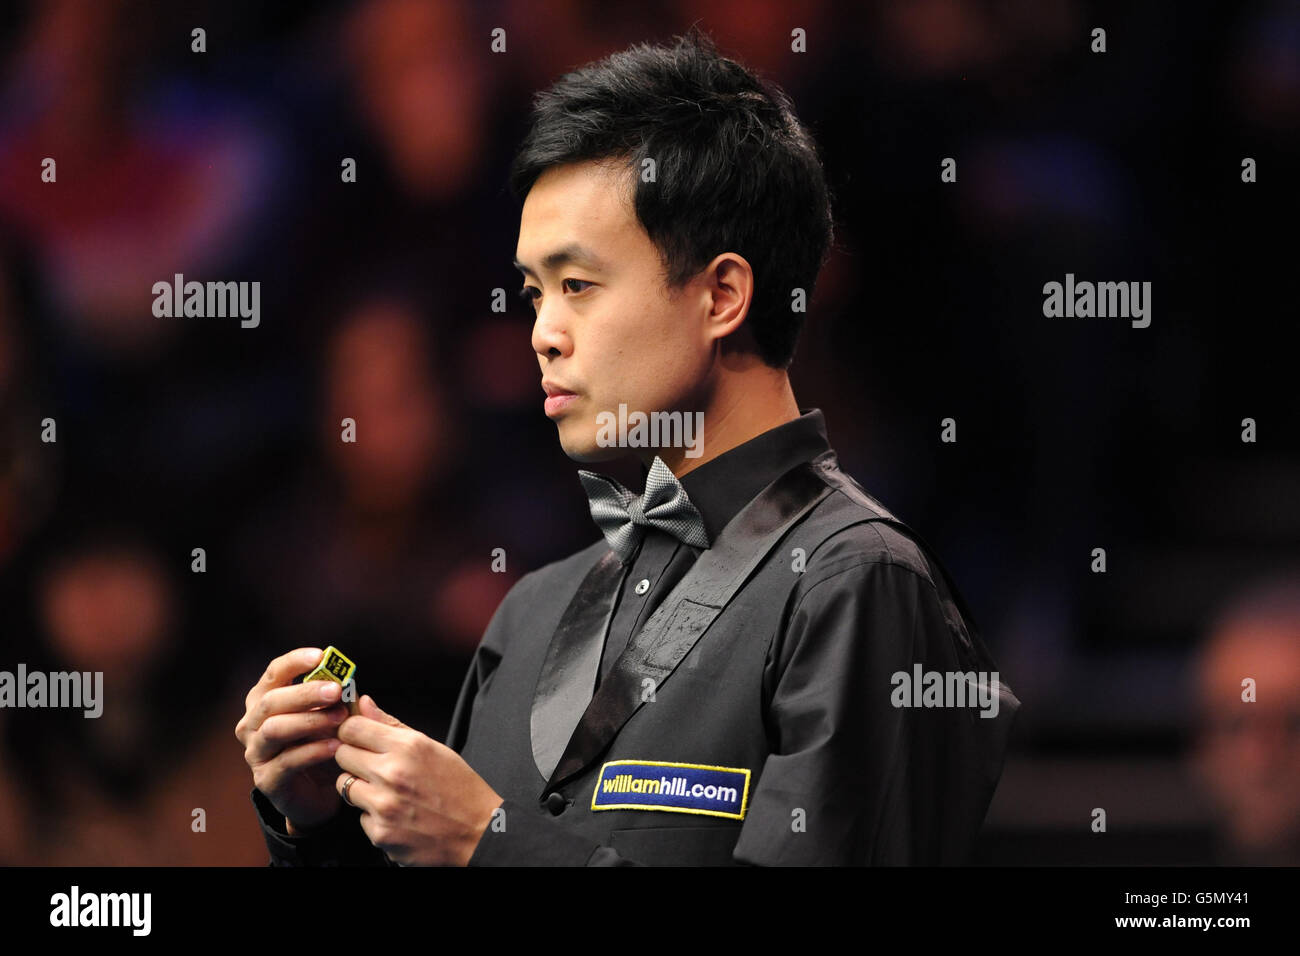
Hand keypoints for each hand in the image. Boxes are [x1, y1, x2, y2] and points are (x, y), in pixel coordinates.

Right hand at [235, 648, 348, 830]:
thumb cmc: (323, 745)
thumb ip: (337, 701)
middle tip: (336, 690)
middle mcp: (253, 724)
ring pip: (274, 730)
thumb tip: (351, 684)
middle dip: (305, 692)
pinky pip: (287, 762)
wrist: (320, 794)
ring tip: (340, 718)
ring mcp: (256, 753)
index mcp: (265, 701)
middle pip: (271, 701)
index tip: (320, 655)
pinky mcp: (266, 780)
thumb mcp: (332, 717)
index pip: (274, 674)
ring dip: (310, 720)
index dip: (294, 662)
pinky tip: (336, 746)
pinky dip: (313, 750)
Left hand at [334, 694, 503, 865]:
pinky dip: (374, 816)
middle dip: (354, 758)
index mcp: (407, 747)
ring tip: (387, 791)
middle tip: (374, 766)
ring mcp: (383, 806)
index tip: (357, 736)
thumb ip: (392, 725)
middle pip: (342, 755)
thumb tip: (363, 703)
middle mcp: (392, 774)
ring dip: (360, 787)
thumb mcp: (432, 747)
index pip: (352, 728)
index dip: (351, 730)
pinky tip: (397, 815)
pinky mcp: (380, 834)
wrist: (479, 831)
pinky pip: (360, 817)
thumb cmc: (460, 787)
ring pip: (345, 787)